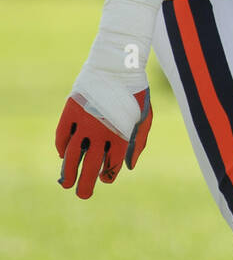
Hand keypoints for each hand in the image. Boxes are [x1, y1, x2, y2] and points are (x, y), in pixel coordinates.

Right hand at [55, 70, 152, 198]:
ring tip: (65, 183)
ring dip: (68, 171)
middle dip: (85, 183)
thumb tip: (129, 167)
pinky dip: (61, 146)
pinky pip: (62, 134)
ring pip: (72, 154)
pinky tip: (62, 155)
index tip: (104, 179)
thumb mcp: (144, 116)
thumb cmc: (135, 92)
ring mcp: (84, 122)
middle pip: (90, 165)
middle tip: (82, 194)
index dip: (107, 176)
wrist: (117, 65)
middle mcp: (101, 132)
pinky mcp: (71, 110)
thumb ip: (138, 141)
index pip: (111, 165)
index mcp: (121, 135)